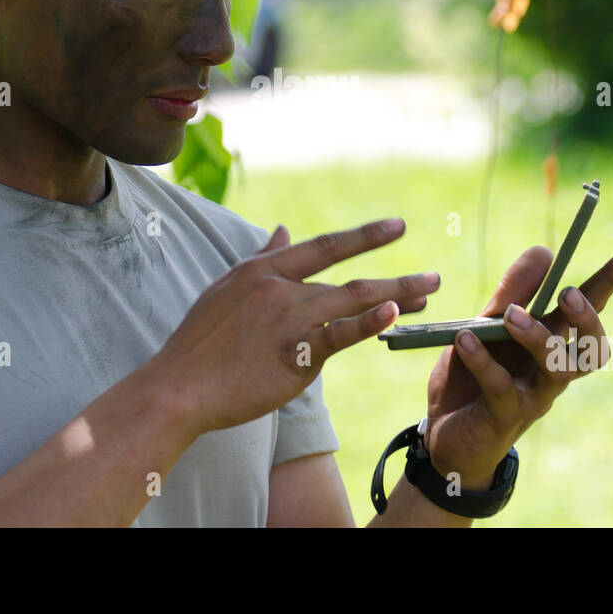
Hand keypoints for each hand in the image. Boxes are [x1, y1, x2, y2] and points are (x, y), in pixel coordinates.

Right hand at [155, 219, 439, 433]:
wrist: (179, 386)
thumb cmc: (200, 341)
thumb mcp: (227, 287)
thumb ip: (262, 258)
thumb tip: (283, 230)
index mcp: (263, 270)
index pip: (323, 246)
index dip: (363, 236)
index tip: (397, 227)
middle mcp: (279, 288)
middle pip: (348, 275)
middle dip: (394, 273)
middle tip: (433, 274)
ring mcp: (288, 320)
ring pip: (352, 300)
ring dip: (397, 295)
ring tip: (429, 293)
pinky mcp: (293, 355)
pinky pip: (338, 335)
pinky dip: (368, 322)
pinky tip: (394, 314)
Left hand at [422, 245, 612, 489]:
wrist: (447, 438)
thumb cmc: (472, 379)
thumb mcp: (486, 327)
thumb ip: (512, 292)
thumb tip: (545, 251)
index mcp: (553, 343)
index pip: (589, 310)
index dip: (611, 282)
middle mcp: (553, 371)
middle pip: (593, 349)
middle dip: (587, 319)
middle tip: (567, 293)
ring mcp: (534, 396)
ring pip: (558, 369)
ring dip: (538, 336)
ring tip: (510, 314)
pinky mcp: (505, 416)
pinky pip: (503, 387)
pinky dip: (483, 360)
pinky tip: (465, 340)